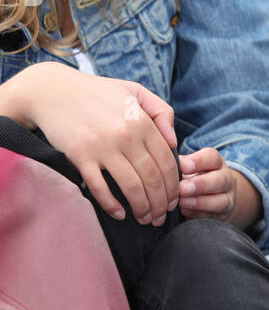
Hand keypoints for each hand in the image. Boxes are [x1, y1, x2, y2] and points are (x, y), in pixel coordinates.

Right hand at [10, 63, 177, 224]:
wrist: (53, 91)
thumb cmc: (97, 93)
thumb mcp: (134, 91)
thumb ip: (161, 111)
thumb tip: (174, 142)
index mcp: (141, 121)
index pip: (167, 162)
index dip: (173, 186)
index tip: (174, 199)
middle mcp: (125, 135)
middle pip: (152, 179)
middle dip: (161, 203)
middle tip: (161, 217)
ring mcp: (102, 147)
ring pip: (131, 187)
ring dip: (142, 208)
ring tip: (146, 219)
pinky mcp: (80, 156)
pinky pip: (99, 188)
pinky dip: (111, 205)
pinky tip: (119, 214)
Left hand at [177, 147, 261, 228]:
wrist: (212, 196)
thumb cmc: (193, 178)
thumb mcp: (188, 167)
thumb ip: (178, 165)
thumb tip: (163, 164)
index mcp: (215, 163)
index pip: (212, 157)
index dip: (198, 161)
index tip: (183, 167)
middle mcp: (225, 179)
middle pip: (221, 179)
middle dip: (201, 184)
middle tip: (182, 188)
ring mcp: (227, 198)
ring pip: (222, 200)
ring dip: (200, 202)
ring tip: (182, 203)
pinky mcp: (223, 215)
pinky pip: (214, 216)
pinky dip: (199, 215)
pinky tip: (185, 212)